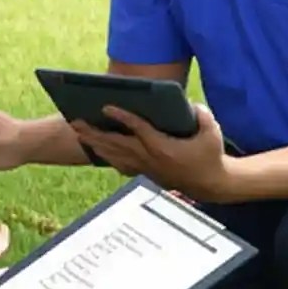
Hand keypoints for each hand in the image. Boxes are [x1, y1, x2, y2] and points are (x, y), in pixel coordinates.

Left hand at [73, 102, 233, 201]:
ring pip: (114, 155)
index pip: (137, 128)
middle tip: (75, 121)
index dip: (121, 116)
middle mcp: (149, 158)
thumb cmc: (211, 156)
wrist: (211, 184)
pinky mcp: (145, 173)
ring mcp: (145, 167)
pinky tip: (97, 149)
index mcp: (162, 147)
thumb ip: (202, 115)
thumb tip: (190, 105)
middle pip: (115, 143)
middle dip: (94, 132)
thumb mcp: (212, 132)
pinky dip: (107, 156)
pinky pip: (120, 164)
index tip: (106, 106)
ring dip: (95, 143)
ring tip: (79, 132)